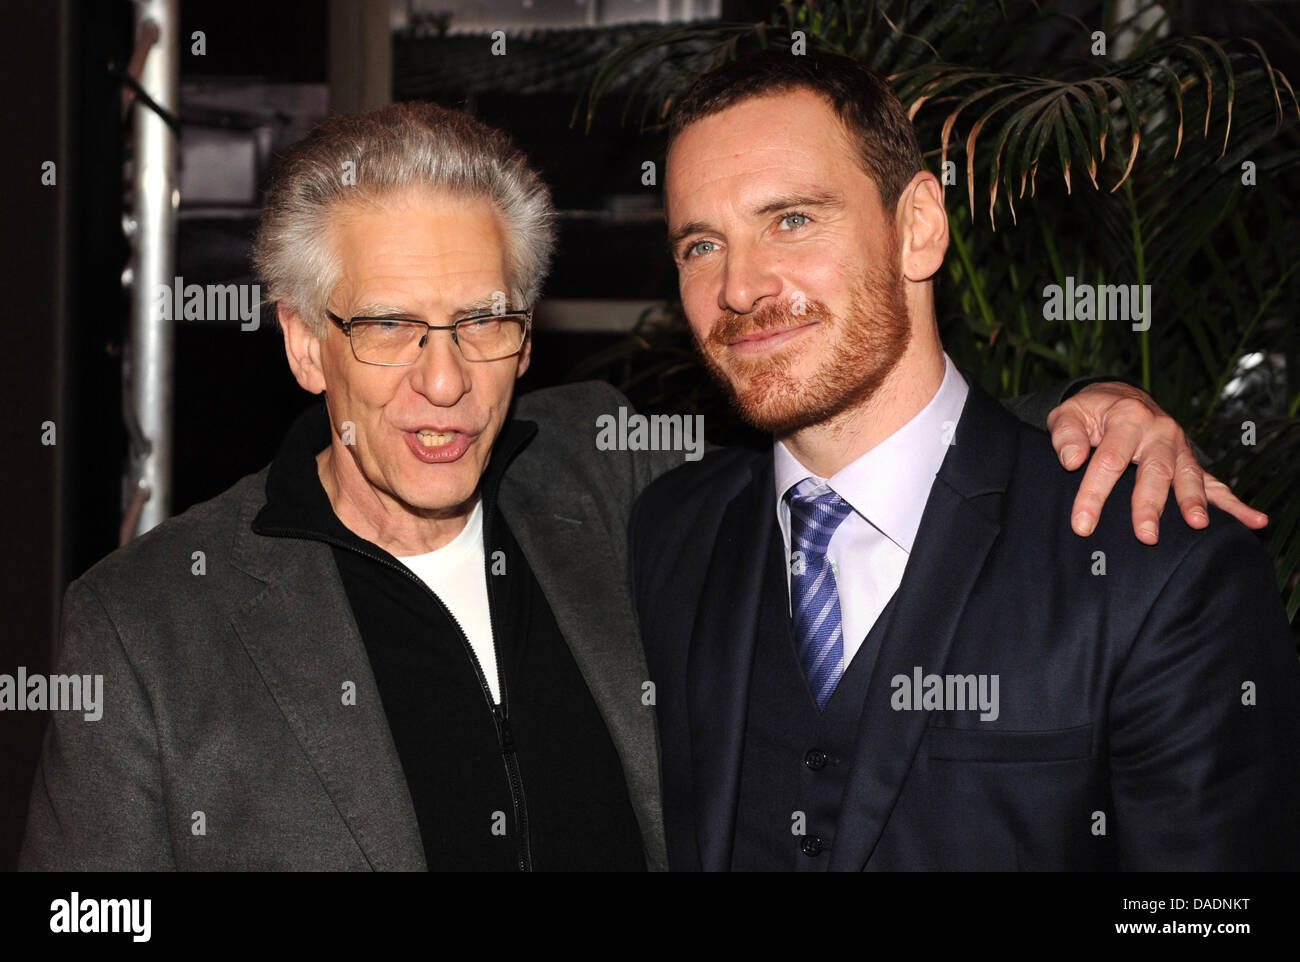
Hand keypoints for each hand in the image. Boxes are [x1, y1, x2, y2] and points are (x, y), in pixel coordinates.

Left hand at [1046, 381, 1267, 543]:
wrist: (1118, 397)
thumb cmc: (1089, 412)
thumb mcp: (1068, 413)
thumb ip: (1065, 435)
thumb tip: (1071, 461)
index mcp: (1127, 418)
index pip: (1109, 461)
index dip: (1093, 495)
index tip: (1082, 526)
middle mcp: (1159, 431)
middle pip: (1155, 471)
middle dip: (1150, 505)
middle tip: (1145, 536)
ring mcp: (1179, 446)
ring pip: (1188, 476)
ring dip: (1193, 502)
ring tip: (1197, 525)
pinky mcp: (1189, 460)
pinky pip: (1215, 482)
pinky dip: (1235, 503)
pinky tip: (1256, 520)